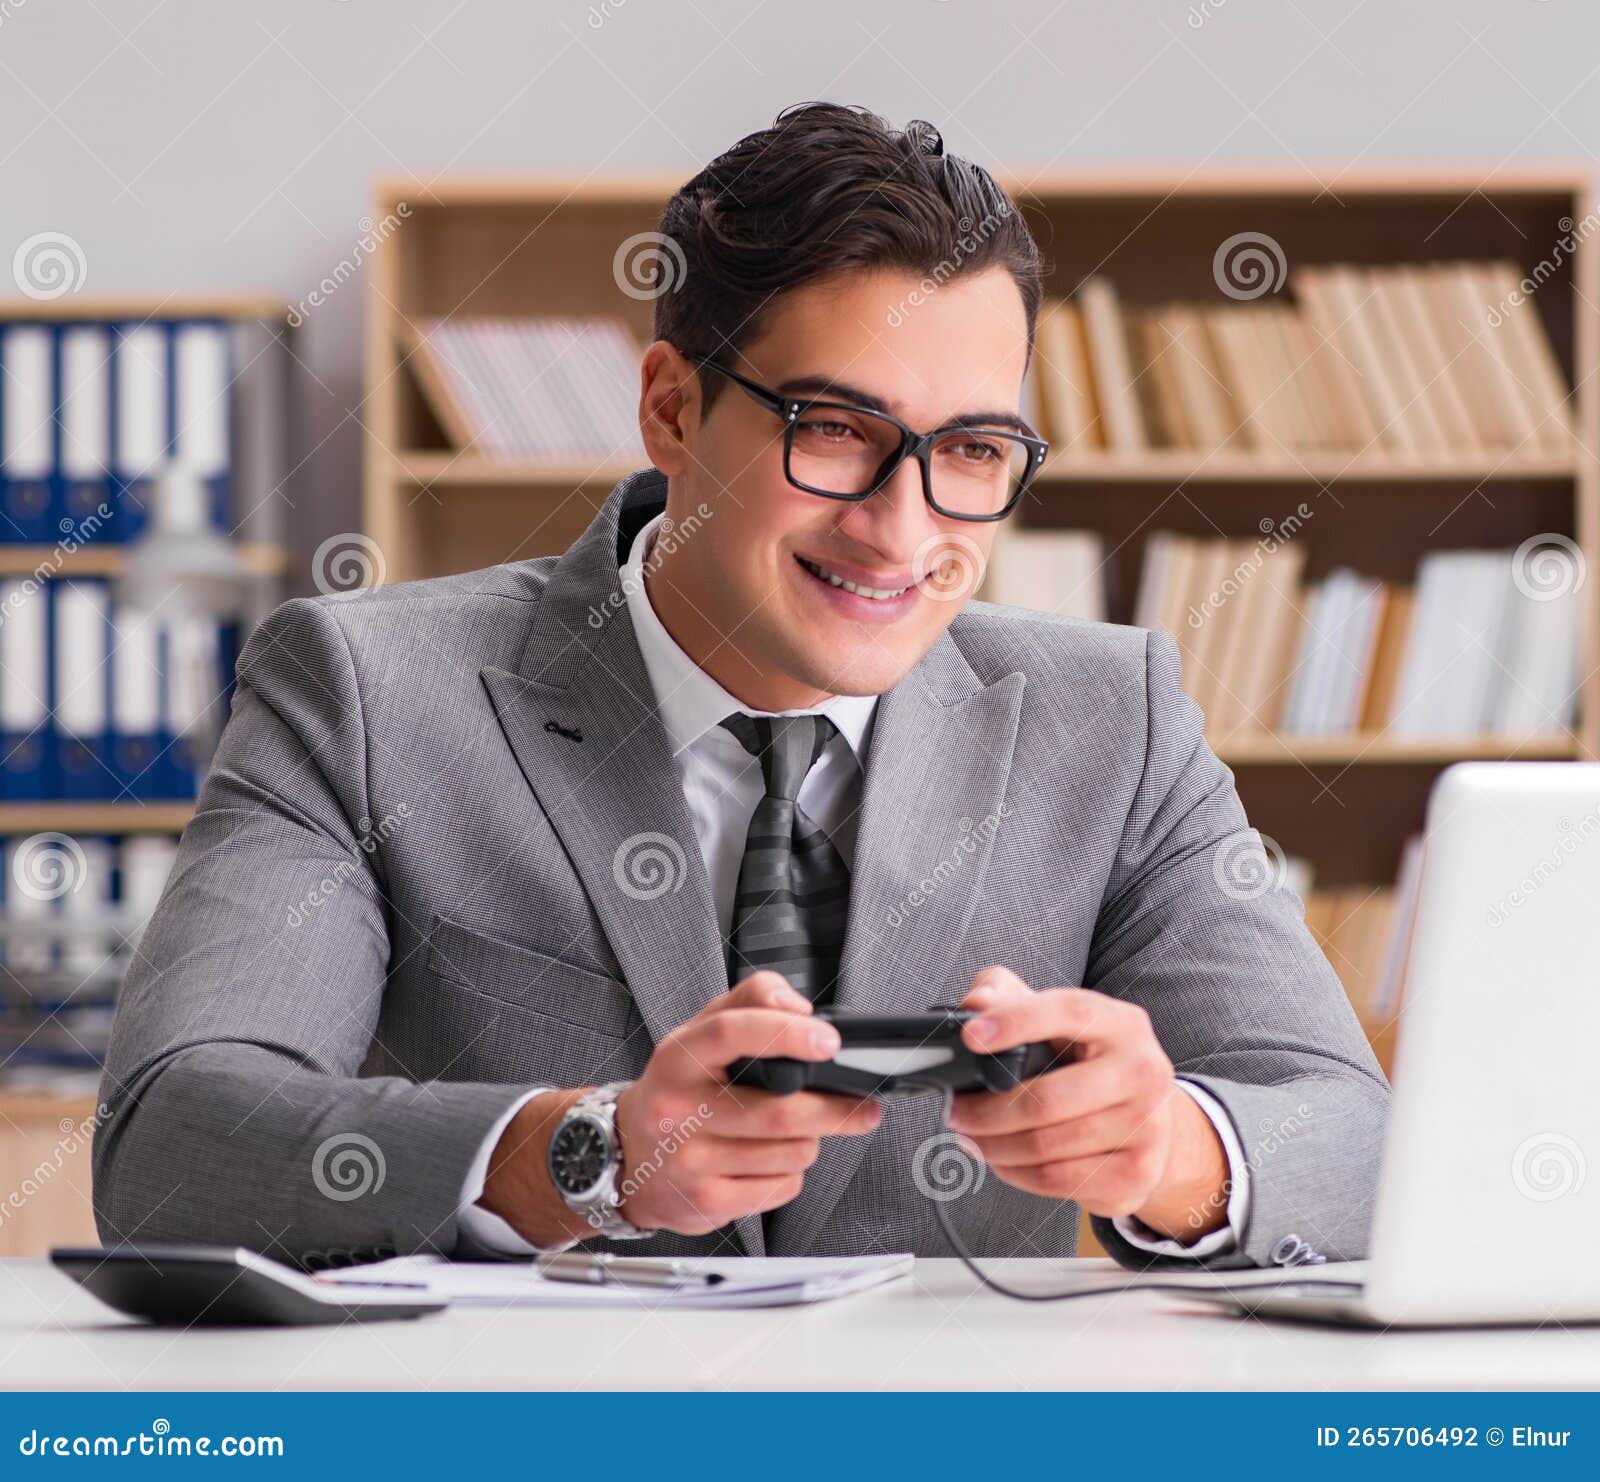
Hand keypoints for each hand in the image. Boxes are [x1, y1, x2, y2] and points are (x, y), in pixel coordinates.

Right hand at [612, 972, 881, 1235]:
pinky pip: (780, 1187)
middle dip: (833, 1110)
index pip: (730, 1033)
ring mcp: (689, 1160)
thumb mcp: (699, 1032)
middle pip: (777, 1111)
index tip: (827, 1041)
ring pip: (789, 1153)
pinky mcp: (705, 1200)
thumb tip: (798, 1008)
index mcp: (678, 1059)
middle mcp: (678, 1109)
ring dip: (810, 1141)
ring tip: (796, 1131)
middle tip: (861, 1107)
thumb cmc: (675, 1089)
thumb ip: (749, 1001)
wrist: (623, 1154)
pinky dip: (791, 1173)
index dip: (785, 1034)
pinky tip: (771, 1160)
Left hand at [945, 967, 1227, 1239]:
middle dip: (985, 1111)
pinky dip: (1016, 1173)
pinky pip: (1057, 1180)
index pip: (1067, 1013)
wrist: (1150, 1120)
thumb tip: (975, 1003)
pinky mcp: (1137, 1172)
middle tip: (955, 1112)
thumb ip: (1008, 996)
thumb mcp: (1055, 1021)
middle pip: (1046, 1099)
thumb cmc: (1088, 1063)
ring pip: (1045, 1145)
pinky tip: (1002, 1161)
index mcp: (1122, 1023)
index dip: (1014, 1022)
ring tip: (971, 1138)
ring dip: (994, 1146)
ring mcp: (1147, 1126)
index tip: (970, 1036)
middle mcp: (1143, 1071)